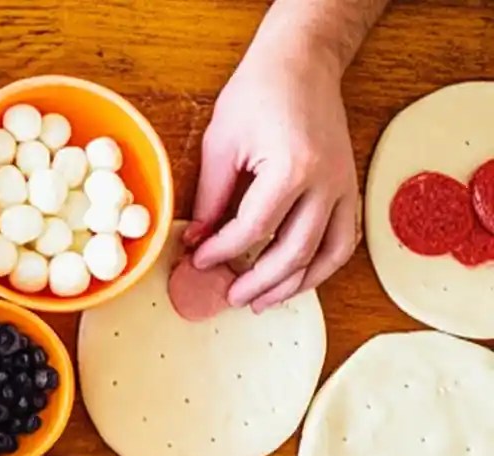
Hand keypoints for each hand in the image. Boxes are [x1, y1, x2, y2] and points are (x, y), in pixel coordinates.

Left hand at [187, 39, 358, 311]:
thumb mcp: (220, 144)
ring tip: (261, 302)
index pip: (254, 229)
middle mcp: (326, 182)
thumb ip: (211, 199)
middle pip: (294, 252)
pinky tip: (296, 280)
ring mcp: (344, 187)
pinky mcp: (350, 188)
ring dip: (294, 285)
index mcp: (292, 168)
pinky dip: (322, 266)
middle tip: (229, 297)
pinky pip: (344, 241)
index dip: (221, 252)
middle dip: (258, 281)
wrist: (302, 64)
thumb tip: (197, 243)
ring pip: (326, 255)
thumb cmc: (256, 95)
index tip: (197, 261)